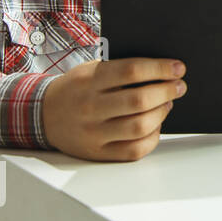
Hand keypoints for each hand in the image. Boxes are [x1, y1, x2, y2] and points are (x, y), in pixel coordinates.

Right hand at [42, 57, 185, 160]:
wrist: (42, 115)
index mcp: (89, 81)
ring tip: (168, 103)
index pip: (132, 71)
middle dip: (167, 91)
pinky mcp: (98, 153)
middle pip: (139, 100)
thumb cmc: (77, 88)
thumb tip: (163, 68)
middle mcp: (90, 107)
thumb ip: (120, 68)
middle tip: (179, 86)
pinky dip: (153, 136)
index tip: (178, 67)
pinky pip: (135, 149)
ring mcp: (93, 133)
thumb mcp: (90, 69)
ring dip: (162, 113)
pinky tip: (155, 124)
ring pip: (140, 126)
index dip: (160, 68)